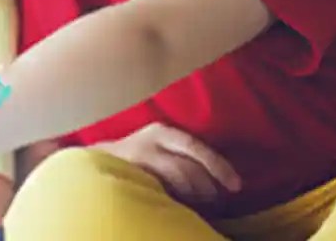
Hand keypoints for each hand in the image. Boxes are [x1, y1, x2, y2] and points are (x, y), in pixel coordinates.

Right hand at [92, 123, 240, 204]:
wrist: (99, 160)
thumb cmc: (140, 155)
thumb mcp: (161, 146)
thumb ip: (183, 155)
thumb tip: (220, 176)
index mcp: (162, 132)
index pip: (195, 146)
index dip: (218, 166)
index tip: (236, 185)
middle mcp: (149, 142)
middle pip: (187, 167)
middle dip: (206, 186)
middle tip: (214, 199)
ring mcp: (137, 158)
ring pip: (175, 179)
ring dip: (192, 195)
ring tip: (199, 203)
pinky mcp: (129, 174)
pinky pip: (159, 189)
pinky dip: (174, 198)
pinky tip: (179, 203)